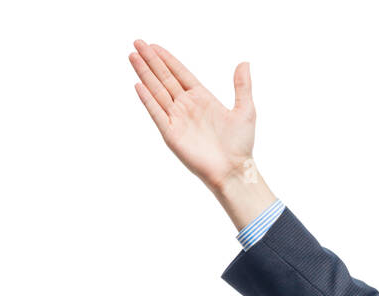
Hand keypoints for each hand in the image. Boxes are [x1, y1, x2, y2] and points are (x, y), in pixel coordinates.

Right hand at [129, 39, 255, 190]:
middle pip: (165, 78)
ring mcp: (178, 119)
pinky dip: (148, 99)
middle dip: (151, 61)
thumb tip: (244, 62)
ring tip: (132, 56)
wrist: (233, 170)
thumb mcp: (245, 111)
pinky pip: (157, 113)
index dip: (167, 59)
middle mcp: (187, 106)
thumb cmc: (241, 144)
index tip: (154, 46)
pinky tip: (138, 85)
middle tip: (137, 42)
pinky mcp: (171, 134)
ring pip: (157, 91)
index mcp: (202, 98)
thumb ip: (242, 86)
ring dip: (145, 74)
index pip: (180, 73)